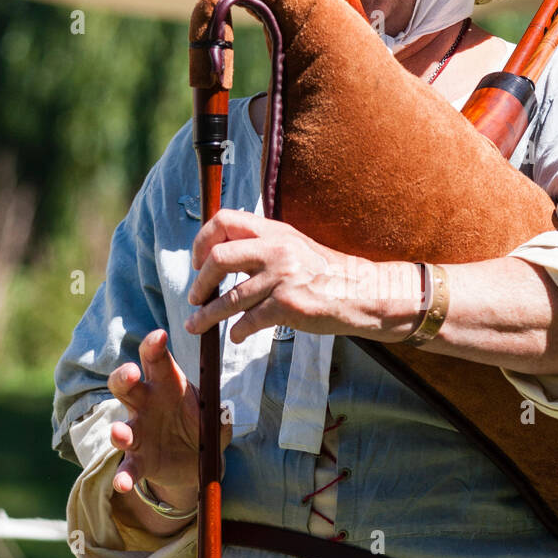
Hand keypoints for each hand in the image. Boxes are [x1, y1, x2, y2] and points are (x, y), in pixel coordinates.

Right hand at [107, 328, 230, 510]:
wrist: (197, 463)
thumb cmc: (203, 427)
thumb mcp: (217, 419)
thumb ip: (221, 414)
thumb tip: (225, 412)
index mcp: (167, 384)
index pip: (156, 359)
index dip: (154, 346)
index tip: (159, 335)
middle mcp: (147, 404)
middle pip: (127, 385)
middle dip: (124, 377)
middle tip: (131, 373)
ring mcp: (139, 433)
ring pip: (122, 426)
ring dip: (119, 431)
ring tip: (120, 434)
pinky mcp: (139, 460)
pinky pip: (128, 467)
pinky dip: (123, 475)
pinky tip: (122, 483)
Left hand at [185, 208, 420, 342]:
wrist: (363, 292)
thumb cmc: (326, 273)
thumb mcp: (295, 246)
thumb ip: (264, 246)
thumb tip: (224, 254)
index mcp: (275, 231)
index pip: (225, 221)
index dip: (202, 240)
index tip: (198, 261)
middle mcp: (277, 250)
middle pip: (218, 257)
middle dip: (200, 282)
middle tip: (195, 297)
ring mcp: (282, 278)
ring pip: (230, 297)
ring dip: (207, 315)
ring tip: (195, 325)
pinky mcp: (289, 306)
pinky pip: (249, 320)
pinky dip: (237, 331)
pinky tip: (235, 336)